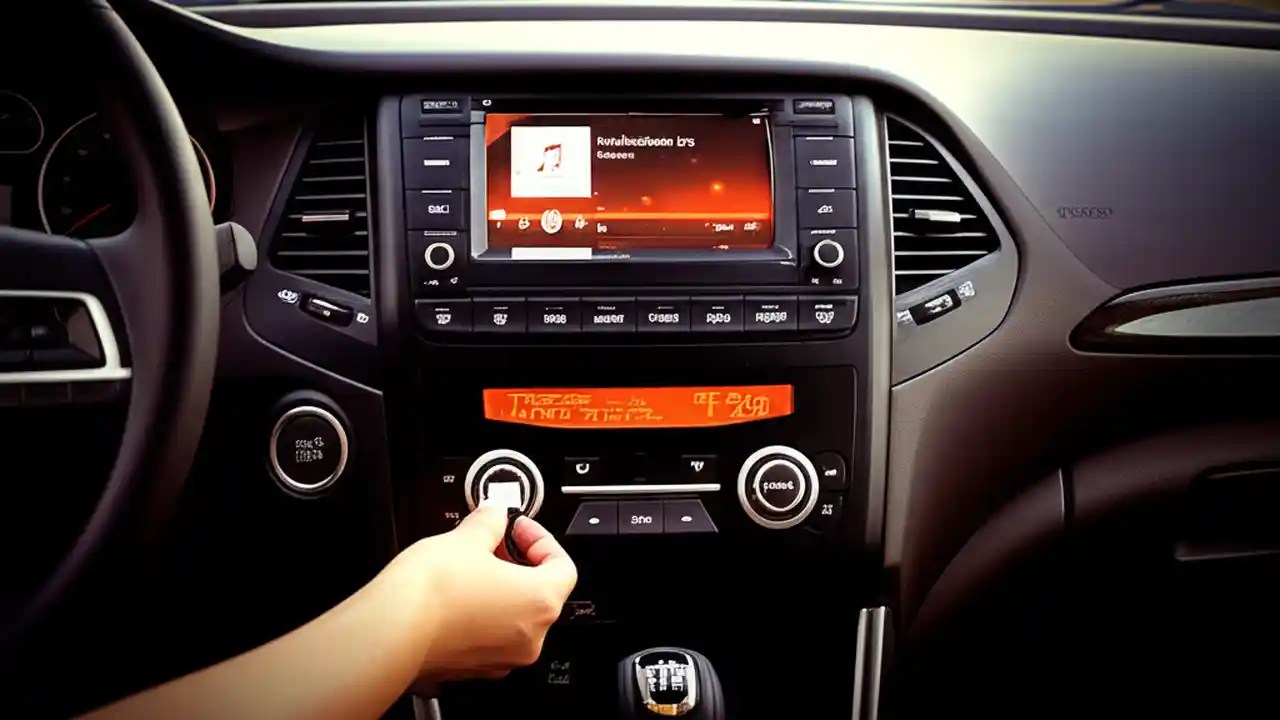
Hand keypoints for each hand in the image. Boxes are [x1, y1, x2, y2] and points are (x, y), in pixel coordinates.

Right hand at [389, 506, 577, 682]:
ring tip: (469, 566)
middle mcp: (529, 637)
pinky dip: (480, 614)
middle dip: (518, 563)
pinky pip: (488, 636)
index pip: (563, 566)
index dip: (540, 540)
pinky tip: (456, 594)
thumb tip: (493, 515)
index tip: (518, 528)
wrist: (390, 629)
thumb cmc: (431, 591)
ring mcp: (502, 658)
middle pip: (540, 593)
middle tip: (492, 543)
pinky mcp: (473, 668)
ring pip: (514, 617)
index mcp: (541, 602)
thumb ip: (491, 521)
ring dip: (499, 589)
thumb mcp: (468, 536)